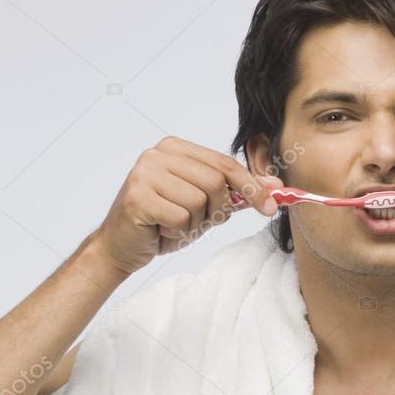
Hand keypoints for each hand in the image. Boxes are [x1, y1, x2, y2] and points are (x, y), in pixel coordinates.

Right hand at [90, 136, 280, 275]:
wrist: (120, 246)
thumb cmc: (161, 224)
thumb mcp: (203, 206)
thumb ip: (233, 194)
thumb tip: (274, 187)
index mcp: (175, 148)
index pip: (225, 163)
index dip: (251, 186)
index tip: (270, 206)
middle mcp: (158, 154)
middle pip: (216, 181)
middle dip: (217, 210)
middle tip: (197, 223)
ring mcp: (145, 172)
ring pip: (200, 201)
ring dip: (193, 224)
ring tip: (172, 225)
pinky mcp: (137, 195)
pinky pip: (181, 217)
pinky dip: (177, 232)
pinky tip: (160, 230)